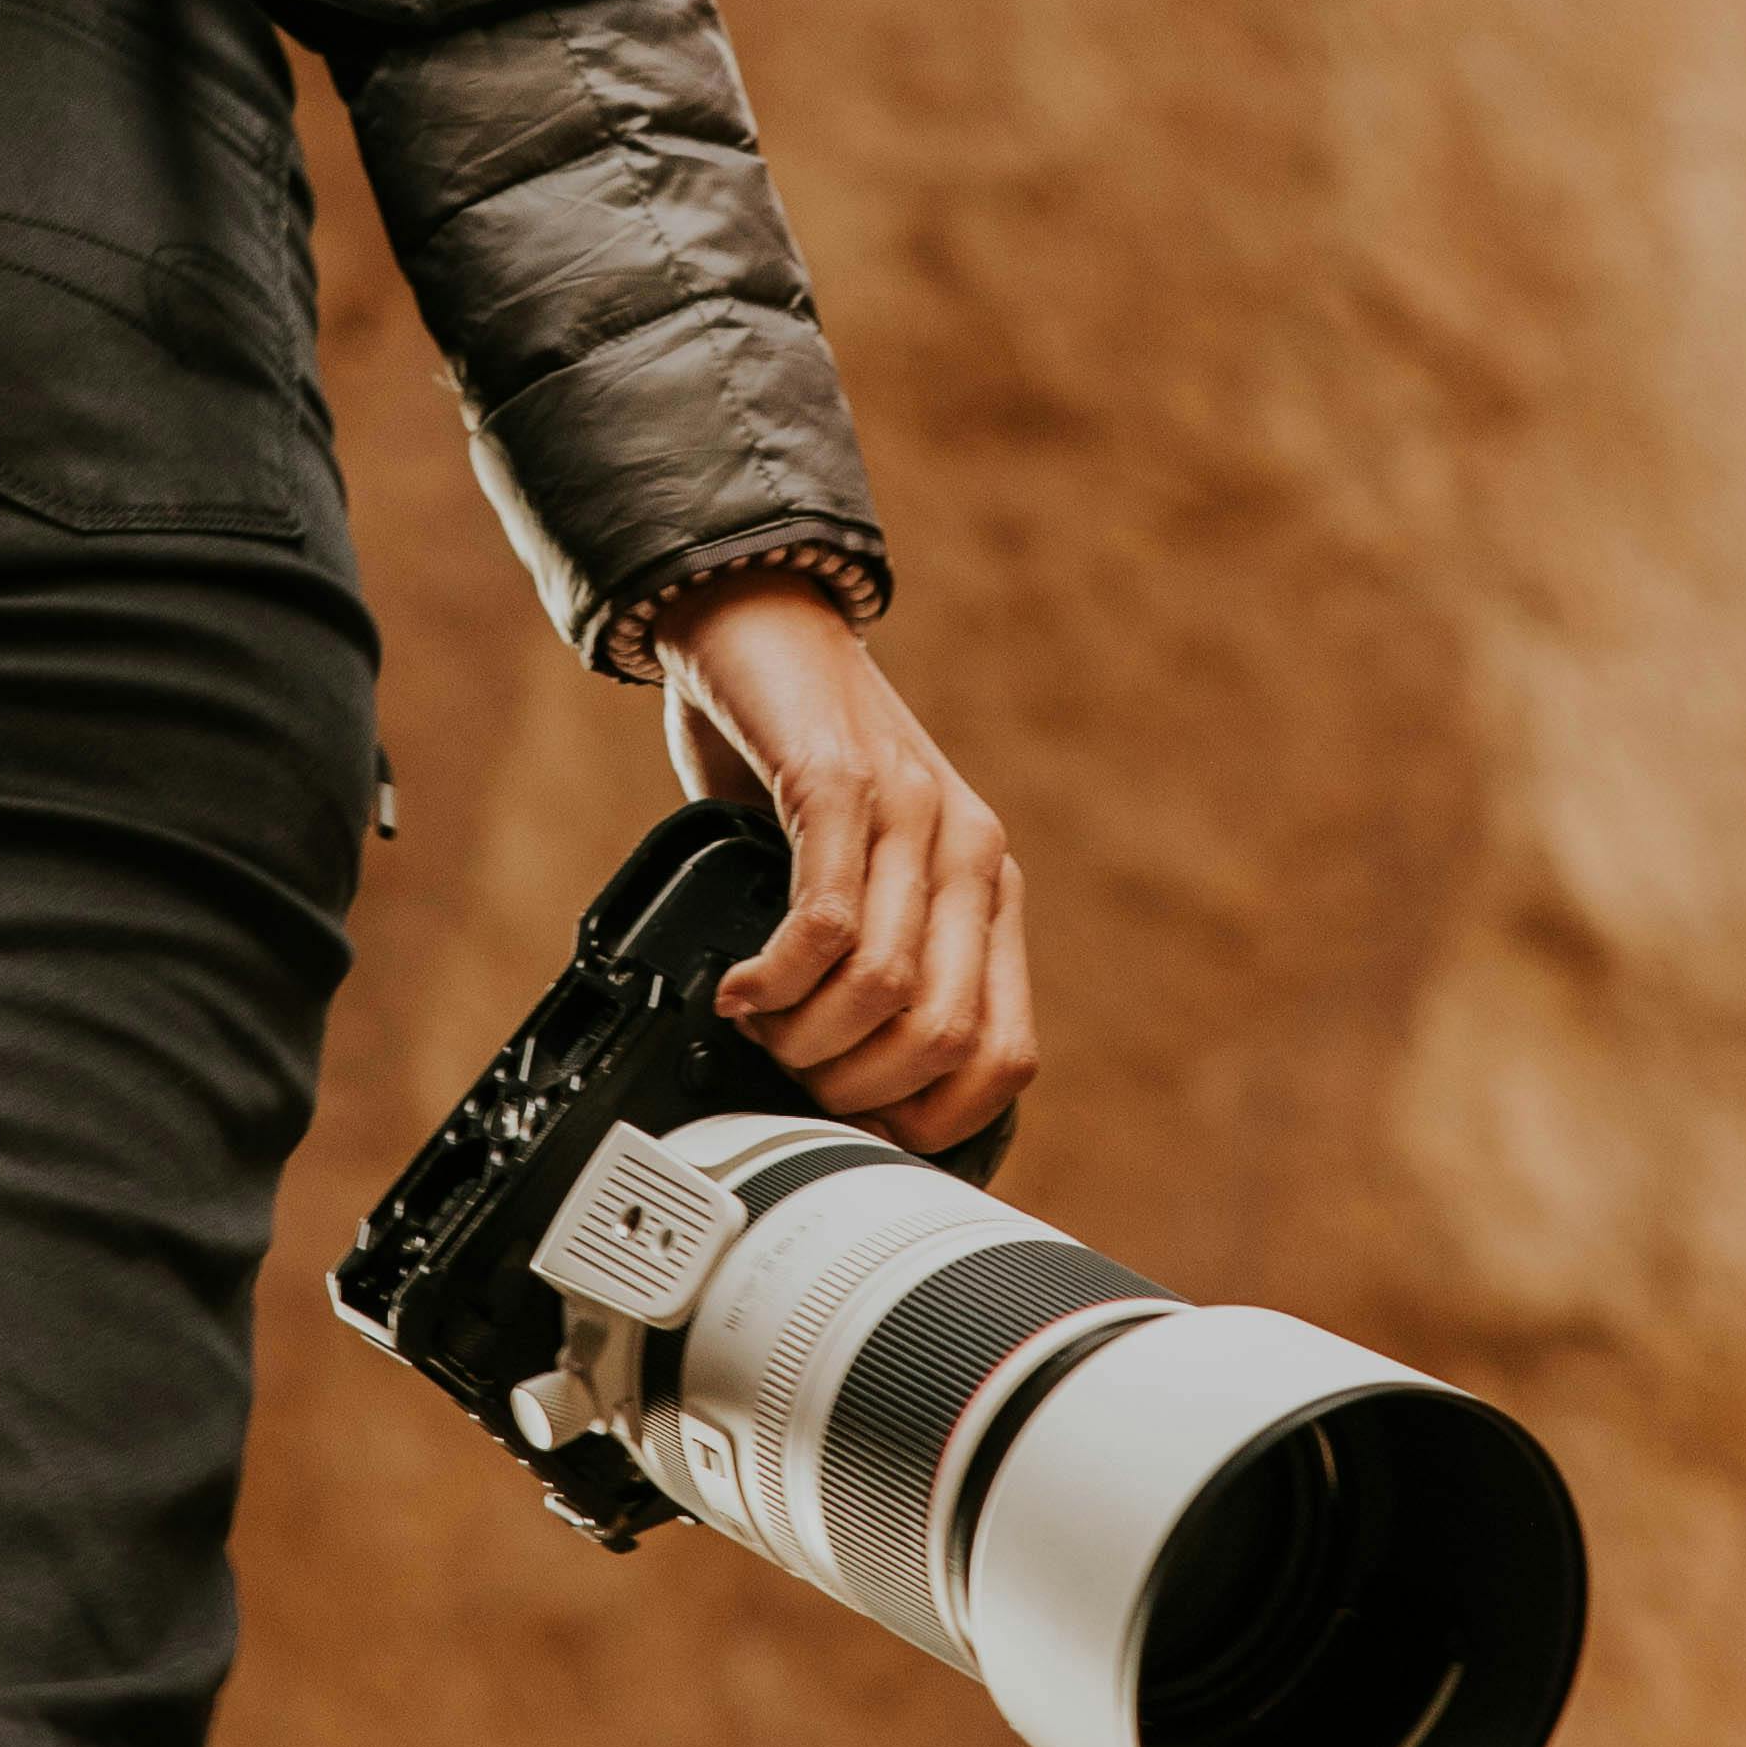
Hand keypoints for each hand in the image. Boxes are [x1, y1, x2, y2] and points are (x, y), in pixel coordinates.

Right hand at [658, 578, 1032, 1155]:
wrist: (758, 619)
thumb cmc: (792, 760)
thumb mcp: (860, 873)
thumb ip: (874, 956)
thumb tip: (840, 1094)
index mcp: (986, 894)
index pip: (1005, 1059)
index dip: (927, 1122)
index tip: (851, 1127)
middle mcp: (971, 857)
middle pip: (946, 1039)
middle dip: (853, 1090)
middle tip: (788, 1076)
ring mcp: (915, 815)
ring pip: (889, 989)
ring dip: (804, 1038)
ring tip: (758, 1026)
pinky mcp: (845, 781)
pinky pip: (828, 920)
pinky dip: (775, 979)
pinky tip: (740, 985)